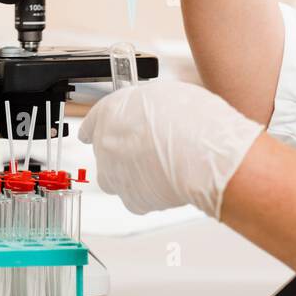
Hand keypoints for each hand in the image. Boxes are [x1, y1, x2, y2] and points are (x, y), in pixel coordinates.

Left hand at [77, 81, 263, 217]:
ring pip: (118, 178)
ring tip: (161, 167)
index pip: (92, 124)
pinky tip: (168, 182)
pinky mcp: (132, 201)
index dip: (98, 129)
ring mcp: (115, 175)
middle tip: (151, 147)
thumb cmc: (191, 120)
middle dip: (124, 152)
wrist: (203, 155)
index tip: (96, 134)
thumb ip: (147, 106)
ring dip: (133, 174)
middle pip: (106, 153)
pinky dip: (149, 192)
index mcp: (109, 113)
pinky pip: (136, 198)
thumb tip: (151, 112)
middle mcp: (106, 145)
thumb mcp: (167, 94)